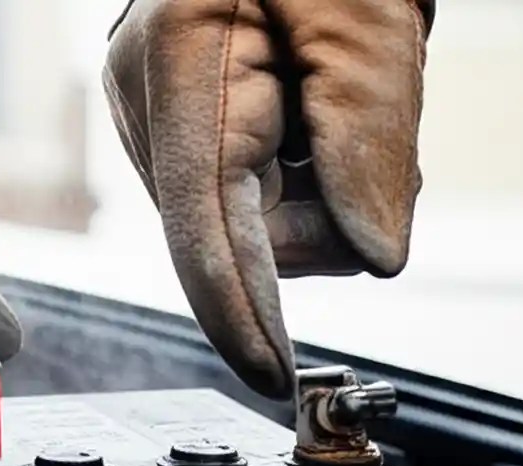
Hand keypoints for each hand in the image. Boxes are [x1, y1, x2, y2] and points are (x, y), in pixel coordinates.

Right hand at [105, 0, 433, 398]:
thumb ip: (369, 138)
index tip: (271, 374)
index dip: (239, 308)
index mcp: (180, 69)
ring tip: (338, 110)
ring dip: (313, 194)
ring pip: (243, 220)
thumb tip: (373, 256)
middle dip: (316, 218)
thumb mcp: (366, 19)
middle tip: (370, 143)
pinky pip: (241, 193)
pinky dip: (295, 179)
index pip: (203, 222)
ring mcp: (156, 114)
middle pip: (234, 231)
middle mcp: (149, 102)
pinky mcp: (180, 125)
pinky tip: (310, 121)